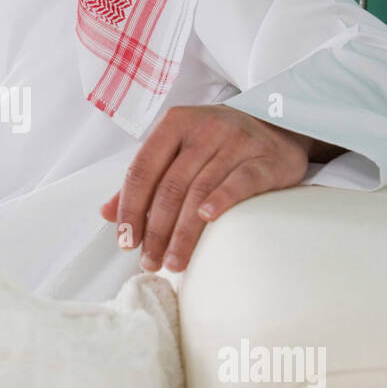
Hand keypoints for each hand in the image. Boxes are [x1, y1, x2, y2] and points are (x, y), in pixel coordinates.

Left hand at [99, 104, 320, 273]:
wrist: (279, 126)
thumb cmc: (219, 143)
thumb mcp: (179, 150)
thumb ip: (144, 179)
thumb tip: (107, 213)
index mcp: (174, 124)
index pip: (142, 170)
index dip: (130, 209)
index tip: (126, 242)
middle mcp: (204, 128)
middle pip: (170, 187)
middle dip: (156, 231)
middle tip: (151, 261)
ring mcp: (236, 141)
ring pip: (200, 191)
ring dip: (183, 233)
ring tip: (174, 262)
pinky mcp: (265, 158)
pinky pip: (240, 181)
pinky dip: (221, 201)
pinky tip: (207, 221)